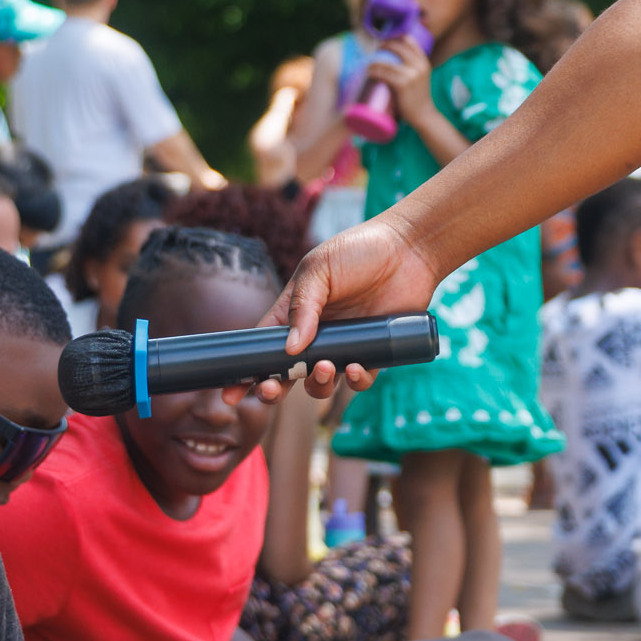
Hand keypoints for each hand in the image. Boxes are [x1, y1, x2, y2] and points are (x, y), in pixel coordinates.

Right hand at [260, 215, 442, 402]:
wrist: (410, 249)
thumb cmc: (359, 250)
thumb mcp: (320, 269)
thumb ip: (302, 306)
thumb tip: (289, 350)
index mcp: (294, 312)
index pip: (263, 345)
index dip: (247, 370)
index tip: (230, 391)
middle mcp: (316, 334)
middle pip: (287, 374)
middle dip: (274, 389)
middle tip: (271, 390)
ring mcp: (344, 346)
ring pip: (321, 383)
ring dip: (318, 385)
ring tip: (326, 368)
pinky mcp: (374, 353)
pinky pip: (359, 380)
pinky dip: (354, 381)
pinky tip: (354, 368)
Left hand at [362, 35, 433, 107]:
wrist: (424, 115)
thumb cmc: (418, 97)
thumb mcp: (421, 77)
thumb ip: (412, 66)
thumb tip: (393, 57)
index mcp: (424, 61)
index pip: (410, 40)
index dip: (395, 36)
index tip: (385, 39)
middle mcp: (419, 66)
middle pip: (397, 47)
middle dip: (384, 46)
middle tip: (375, 50)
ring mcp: (411, 75)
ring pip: (387, 62)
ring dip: (375, 62)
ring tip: (369, 65)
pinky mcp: (403, 85)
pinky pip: (384, 74)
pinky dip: (374, 72)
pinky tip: (369, 73)